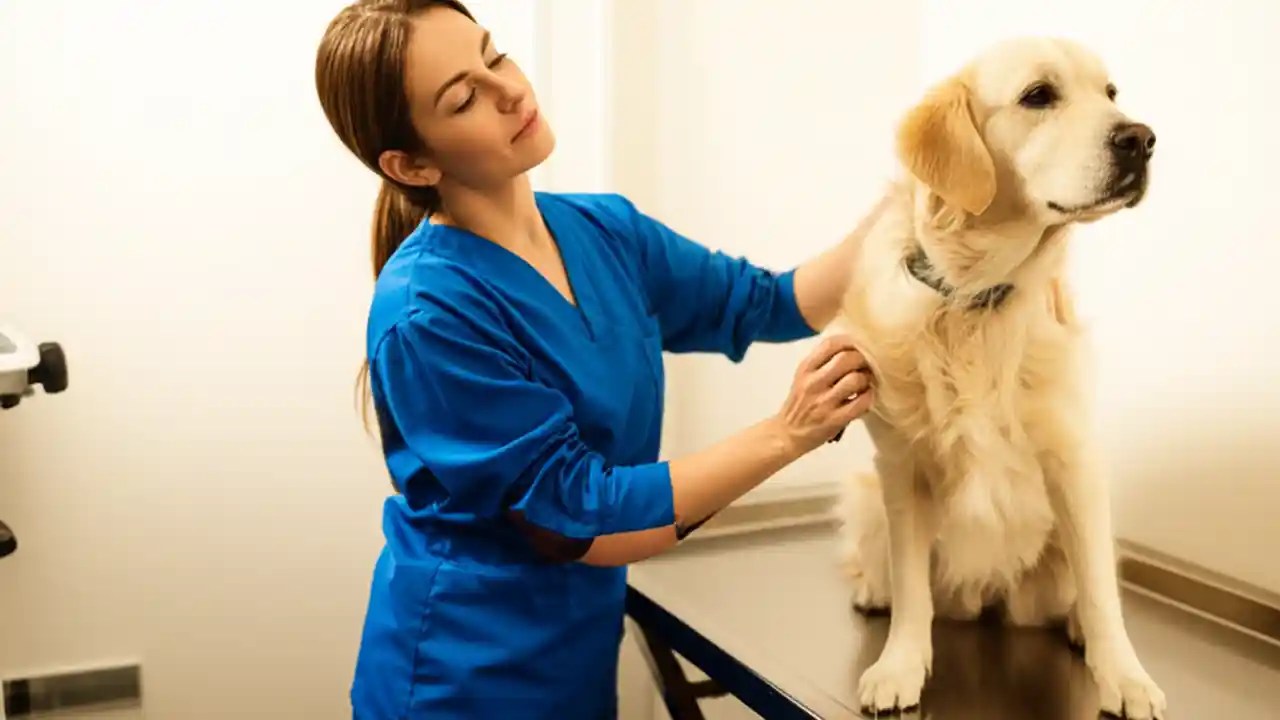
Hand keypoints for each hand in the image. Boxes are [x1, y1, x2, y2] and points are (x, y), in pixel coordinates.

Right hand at [775, 335, 874, 453]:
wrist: (787, 433)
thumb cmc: (800, 403)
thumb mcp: (803, 377)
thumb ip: (822, 362)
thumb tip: (853, 348)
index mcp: (806, 369)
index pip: (830, 344)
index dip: (850, 342)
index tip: (859, 345)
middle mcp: (813, 383)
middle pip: (846, 358)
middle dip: (862, 360)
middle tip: (866, 366)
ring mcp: (824, 402)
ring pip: (855, 379)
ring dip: (866, 380)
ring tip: (865, 383)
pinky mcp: (834, 420)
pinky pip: (861, 403)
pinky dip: (868, 398)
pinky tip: (865, 398)